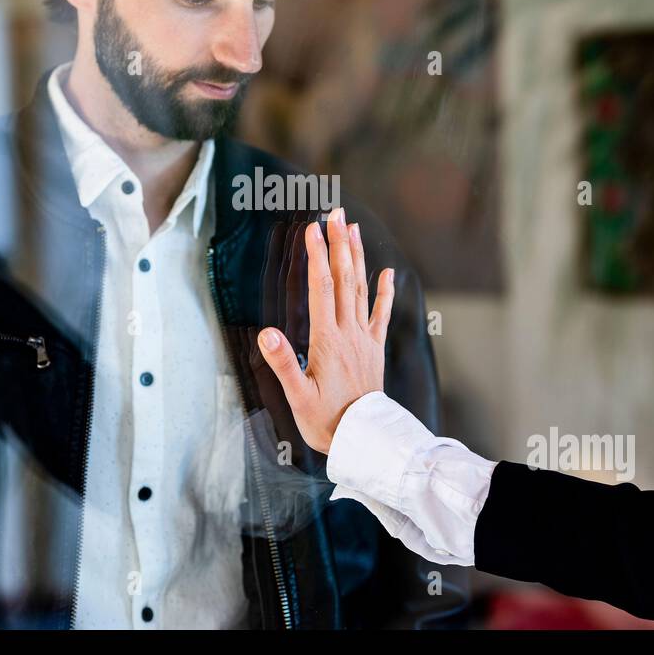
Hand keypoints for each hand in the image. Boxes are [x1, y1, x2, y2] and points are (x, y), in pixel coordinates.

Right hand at [257, 207, 394, 453]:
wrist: (363, 440)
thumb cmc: (326, 422)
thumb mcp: (297, 396)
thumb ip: (282, 363)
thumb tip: (266, 333)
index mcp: (327, 339)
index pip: (321, 288)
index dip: (317, 256)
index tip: (313, 229)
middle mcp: (348, 333)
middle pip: (343, 280)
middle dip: (339, 245)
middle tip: (336, 214)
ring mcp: (364, 339)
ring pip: (361, 290)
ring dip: (356, 258)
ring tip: (353, 229)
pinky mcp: (374, 350)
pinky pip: (380, 315)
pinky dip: (384, 292)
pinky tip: (387, 273)